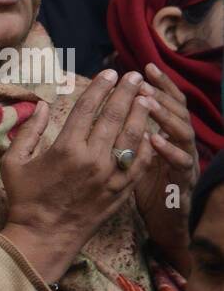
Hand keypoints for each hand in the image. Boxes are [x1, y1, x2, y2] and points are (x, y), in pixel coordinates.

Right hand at [0, 69, 154, 281]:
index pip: (88, 108)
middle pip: (114, 116)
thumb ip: (28, 131)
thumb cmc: (24, 199)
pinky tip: (149, 131)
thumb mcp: (13, 163)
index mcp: (65, 148)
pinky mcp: (121, 190)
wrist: (43, 236)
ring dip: (140, 113)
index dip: (100, 87)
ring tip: (145, 97)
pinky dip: (146, 144)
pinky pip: (139, 162)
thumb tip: (40, 105)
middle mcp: (92, 158)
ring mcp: (110, 175)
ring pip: (132, 136)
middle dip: (126, 92)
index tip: (109, 73)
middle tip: (135, 76)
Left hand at [132, 63, 198, 273]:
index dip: (159, 86)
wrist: (164, 224)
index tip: (144, 67)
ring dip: (165, 117)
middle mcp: (179, 146)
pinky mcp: (182, 185)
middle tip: (140, 81)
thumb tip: (106, 113)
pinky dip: (168, 151)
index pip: (166, 104)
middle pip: (177, 112)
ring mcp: (184, 163)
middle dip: (160, 95)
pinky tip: (155, 139)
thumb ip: (128, 135)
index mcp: (168, 138)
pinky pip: (179, 164)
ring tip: (146, 102)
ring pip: (183, 133)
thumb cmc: (146, 188)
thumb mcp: (137, 158)